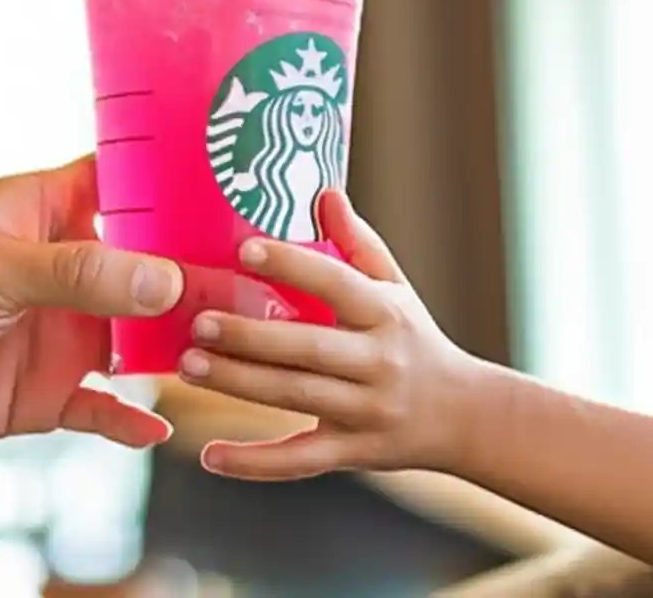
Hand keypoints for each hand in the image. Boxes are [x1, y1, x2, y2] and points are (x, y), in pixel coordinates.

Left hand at [178, 190, 489, 479]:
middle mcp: (378, 361)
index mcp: (385, 314)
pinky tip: (210, 456)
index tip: (247, 250)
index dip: (293, 265)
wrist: (464, 416)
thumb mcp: (397, 290)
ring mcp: (366, 410)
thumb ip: (358, 244)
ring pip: (296, 396)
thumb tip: (326, 191)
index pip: (338, 283)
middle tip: (199, 322)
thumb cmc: (418, 342)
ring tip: (188, 365)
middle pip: (308, 347)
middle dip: (250, 336)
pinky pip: (299, 460)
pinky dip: (254, 462)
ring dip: (239, 382)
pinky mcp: (353, 451)